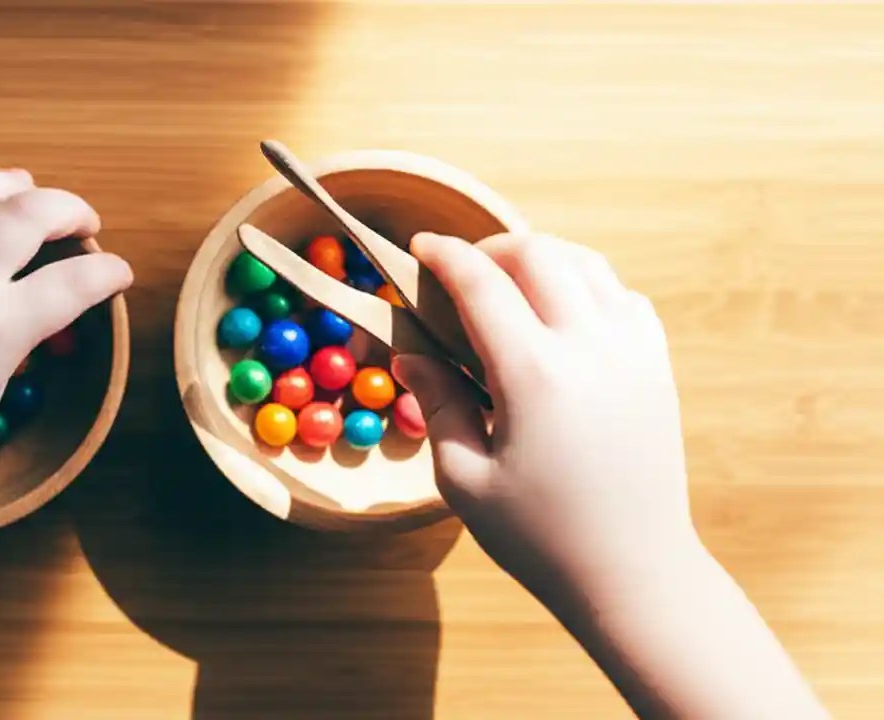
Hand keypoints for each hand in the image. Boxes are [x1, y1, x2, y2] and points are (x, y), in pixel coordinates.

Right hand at [392, 232, 696, 604]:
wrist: (634, 572)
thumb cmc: (540, 536)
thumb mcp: (465, 478)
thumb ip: (438, 404)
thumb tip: (412, 354)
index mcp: (535, 375)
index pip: (482, 283)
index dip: (444, 255)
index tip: (419, 247)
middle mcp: (591, 347)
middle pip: (538, 254)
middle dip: (490, 249)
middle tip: (459, 273)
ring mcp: (634, 351)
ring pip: (586, 262)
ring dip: (540, 258)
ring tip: (507, 285)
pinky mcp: (657, 365)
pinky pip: (620, 294)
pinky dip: (583, 284)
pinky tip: (559, 315)